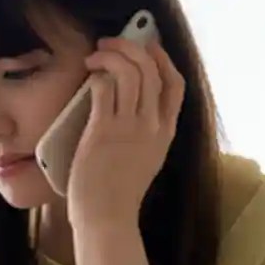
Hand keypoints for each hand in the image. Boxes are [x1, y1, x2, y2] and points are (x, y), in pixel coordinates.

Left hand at [68, 38, 185, 232]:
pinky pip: (105, 88)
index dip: (163, 60)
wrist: (107, 219)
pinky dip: (98, 75)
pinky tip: (90, 77)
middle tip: (110, 44)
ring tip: (94, 56)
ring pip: (129, 73)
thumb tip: (127, 109)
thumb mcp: (143, 162)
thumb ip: (143, 136)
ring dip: (111, 55)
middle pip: (152, 70)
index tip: (148, 48)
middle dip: (131, 48)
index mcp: (165, 134)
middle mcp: (152, 127)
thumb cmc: (117, 196)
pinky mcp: (104, 132)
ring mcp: (130, 128)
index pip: (175, 86)